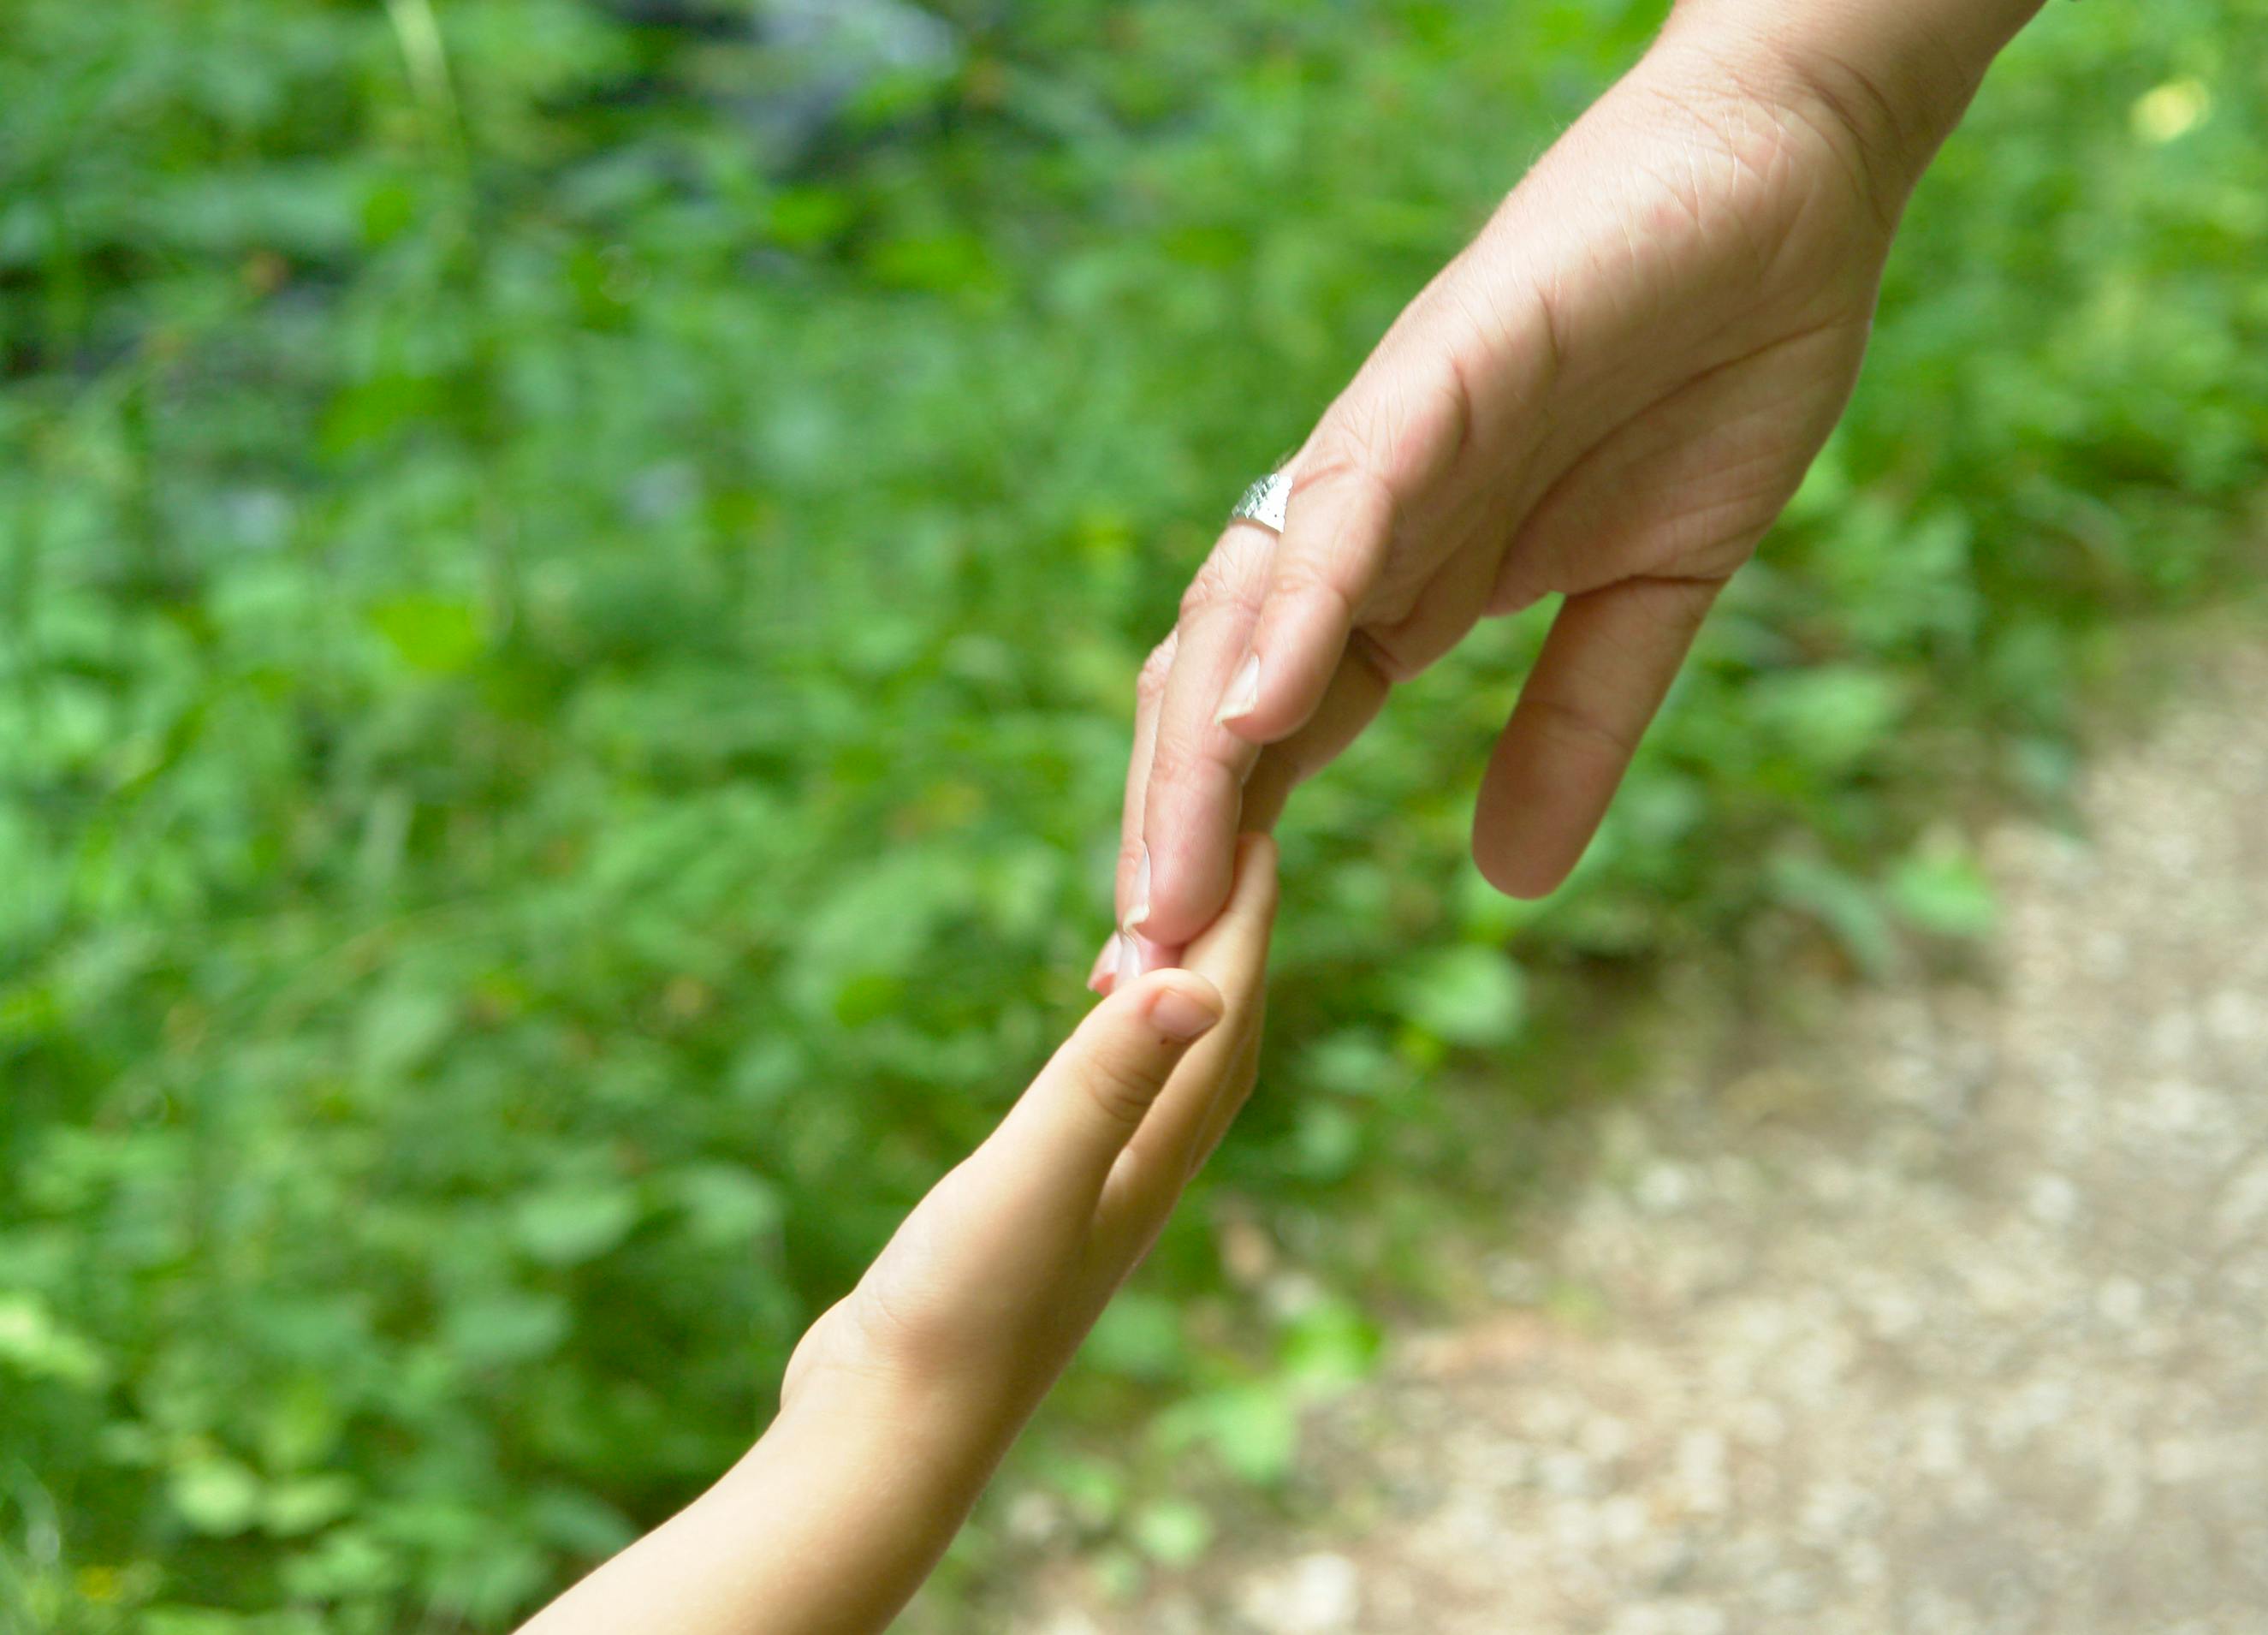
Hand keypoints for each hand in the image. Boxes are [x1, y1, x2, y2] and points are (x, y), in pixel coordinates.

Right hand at [523, 838, 1277, 1634]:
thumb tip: (1201, 984)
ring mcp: (1086, 1203)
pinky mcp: (1031, 1221)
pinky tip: (1090, 1050)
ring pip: (1165, 1081)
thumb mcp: (1028, 1179)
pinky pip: (1104, 1109)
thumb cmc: (956, 1317)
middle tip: (1245, 857)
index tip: (1269, 829)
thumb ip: (1104, 1082)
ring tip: (1181, 939)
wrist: (887, 1440)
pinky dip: (1117, 1055)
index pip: (1222, 1019)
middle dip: (1239, 948)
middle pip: (1217, 1046)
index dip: (1248, 923)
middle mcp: (1137, 1180)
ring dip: (1187, 1001)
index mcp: (1149, 1162)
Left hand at [1099, 8, 2018, 977]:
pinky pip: (1342, 510)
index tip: (1185, 987)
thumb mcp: (1648, 601)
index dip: (1225, 862)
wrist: (1780, 193)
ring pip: (1247, 617)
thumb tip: (1506, 885)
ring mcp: (1384, 455)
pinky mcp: (1434, 378)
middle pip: (1221, 701)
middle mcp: (1358, 535)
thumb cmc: (1711, 375)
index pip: (1275, 747)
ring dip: (1200, 761)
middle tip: (1135, 983)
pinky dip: (1295, 615)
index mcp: (1399, 593)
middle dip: (1177, 843)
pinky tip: (1256, 715)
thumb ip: (1571, 731)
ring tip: (1166, 891)